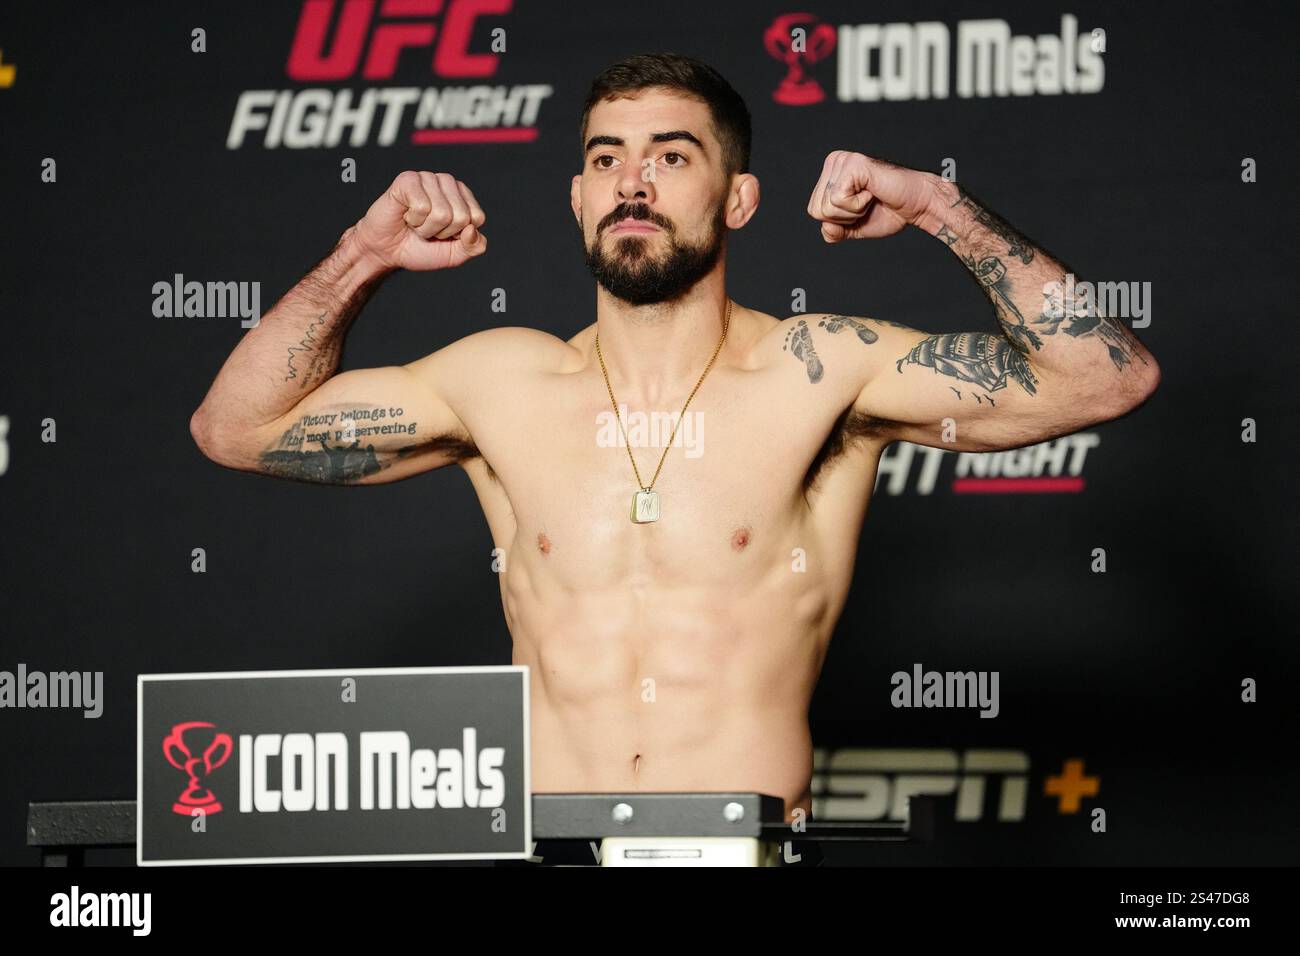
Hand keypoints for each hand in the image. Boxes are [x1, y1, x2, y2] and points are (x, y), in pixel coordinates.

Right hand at [353, 171, 486, 270]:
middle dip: (442, 232)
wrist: (387, 252)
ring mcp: (427, 178)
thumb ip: (474, 247)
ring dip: (425, 227)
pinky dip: (413, 219)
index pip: (477, 217)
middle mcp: (447, 182)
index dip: (458, 235)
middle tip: (425, 229)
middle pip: (461, 216)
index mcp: (462, 196)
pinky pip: (422, 207)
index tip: (442, 234)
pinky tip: (406, 215)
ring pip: (442, 213)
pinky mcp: (408, 180)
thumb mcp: (455, 255)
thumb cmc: (419, 248)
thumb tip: (472, 229)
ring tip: (415, 223)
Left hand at [806, 151, 939, 241]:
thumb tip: (826, 226)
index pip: (814, 211)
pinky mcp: (853, 164)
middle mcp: (834, 162)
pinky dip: (858, 206)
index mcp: (830, 174)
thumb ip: (833, 231)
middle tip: (867, 203)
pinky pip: (838, 200)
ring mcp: (843, 160)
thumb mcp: (852, 227)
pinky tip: (872, 192)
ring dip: (853, 211)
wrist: (916, 205)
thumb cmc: (887, 212)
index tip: (860, 208)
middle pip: (816, 210)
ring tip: (870, 197)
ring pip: (827, 207)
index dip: (838, 221)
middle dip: (844, 217)